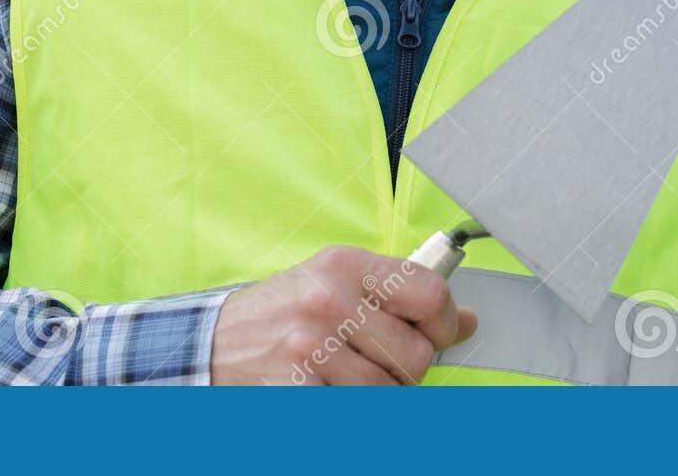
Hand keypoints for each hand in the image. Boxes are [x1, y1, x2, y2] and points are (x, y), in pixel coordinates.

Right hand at [209, 244, 478, 384]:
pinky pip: (357, 413)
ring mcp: (310, 348)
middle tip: (379, 360)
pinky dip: (352, 408)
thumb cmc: (284, 312)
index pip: (429, 293)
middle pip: (416, 355)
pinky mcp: (297, 391)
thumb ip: (400, 295)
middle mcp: (328, 301)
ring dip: (380, 393)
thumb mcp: (336, 282)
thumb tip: (466, 320)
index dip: (446, 322)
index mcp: (344, 265)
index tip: (442, 334)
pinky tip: (329, 391)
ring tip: (348, 375)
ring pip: (390, 392)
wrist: (211, 344)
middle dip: (409, 367)